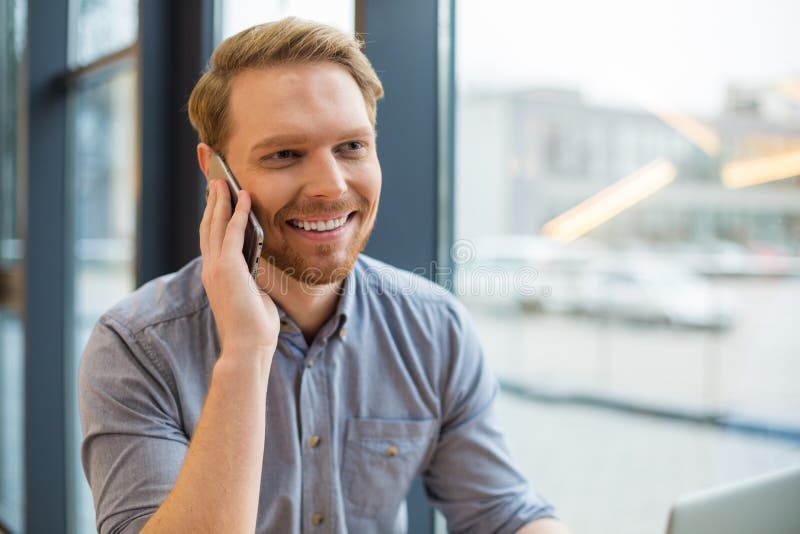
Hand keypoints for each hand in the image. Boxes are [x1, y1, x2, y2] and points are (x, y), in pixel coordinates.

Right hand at [199, 179, 278, 366]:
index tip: (217, 200)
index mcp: (216, 276)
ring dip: (221, 201)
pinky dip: (238, 214)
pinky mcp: (227, 269)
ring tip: (225, 182)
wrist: (248, 347)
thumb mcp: (253, 295)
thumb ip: (251, 277)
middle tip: (216, 181)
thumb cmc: (254, 328)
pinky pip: (232, 233)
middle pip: (208, 227)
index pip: (211, 240)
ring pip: (215, 225)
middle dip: (213, 202)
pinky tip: (244, 199)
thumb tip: (257, 264)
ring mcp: (216, 269)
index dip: (213, 218)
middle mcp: (211, 269)